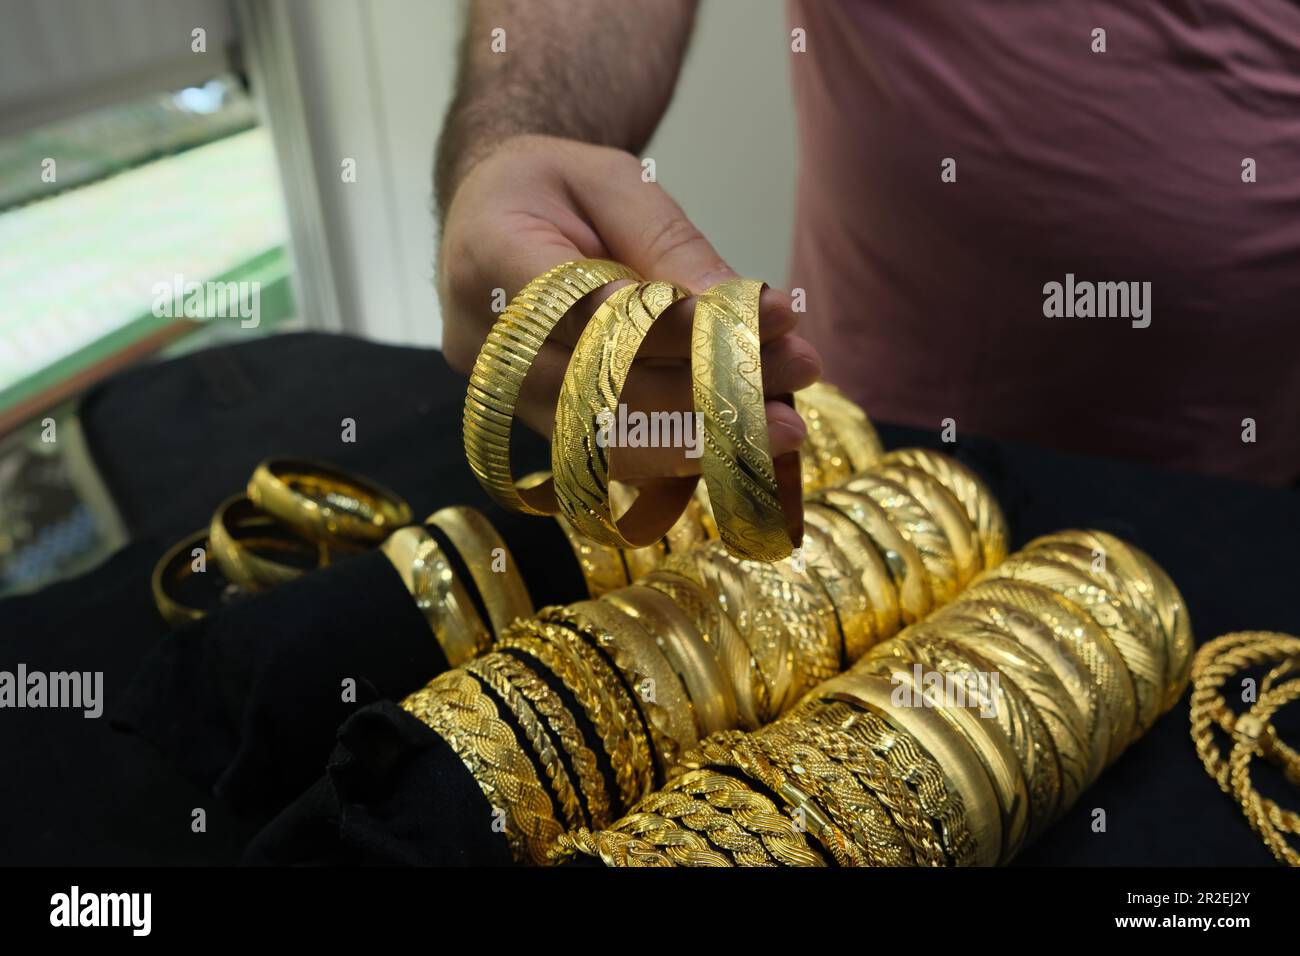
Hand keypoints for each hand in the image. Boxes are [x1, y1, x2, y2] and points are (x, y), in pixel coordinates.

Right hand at [438, 133, 821, 483]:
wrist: (492, 213)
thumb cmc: (555, 186)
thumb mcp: (616, 183)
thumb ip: (668, 245)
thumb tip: (739, 313)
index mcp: (490, 254)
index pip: (591, 311)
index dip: (680, 328)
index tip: (768, 320)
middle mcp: (483, 340)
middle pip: (598, 392)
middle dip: (707, 394)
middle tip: (798, 379)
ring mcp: (501, 392)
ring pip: (603, 440)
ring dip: (704, 439)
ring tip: (786, 427)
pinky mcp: (533, 421)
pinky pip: (607, 453)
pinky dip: (680, 452)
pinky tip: (745, 443)